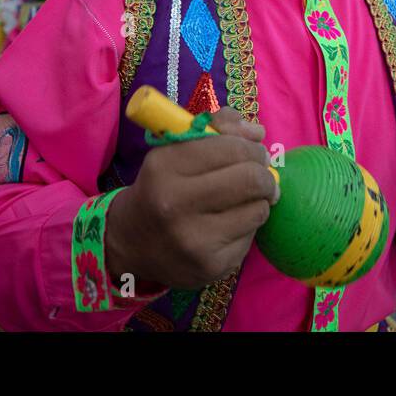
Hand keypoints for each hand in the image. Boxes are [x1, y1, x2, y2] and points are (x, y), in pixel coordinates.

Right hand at [104, 108, 277, 289]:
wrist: (130, 242)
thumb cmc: (162, 185)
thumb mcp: (176, 148)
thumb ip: (218, 128)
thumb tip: (258, 132)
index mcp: (164, 166)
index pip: (232, 148)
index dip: (252, 147)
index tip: (253, 152)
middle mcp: (175, 204)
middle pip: (250, 179)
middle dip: (264, 173)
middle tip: (261, 174)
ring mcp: (193, 240)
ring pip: (257, 209)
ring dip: (259, 201)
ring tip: (244, 200)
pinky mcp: (210, 267)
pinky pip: (251, 238)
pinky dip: (247, 227)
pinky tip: (229, 225)